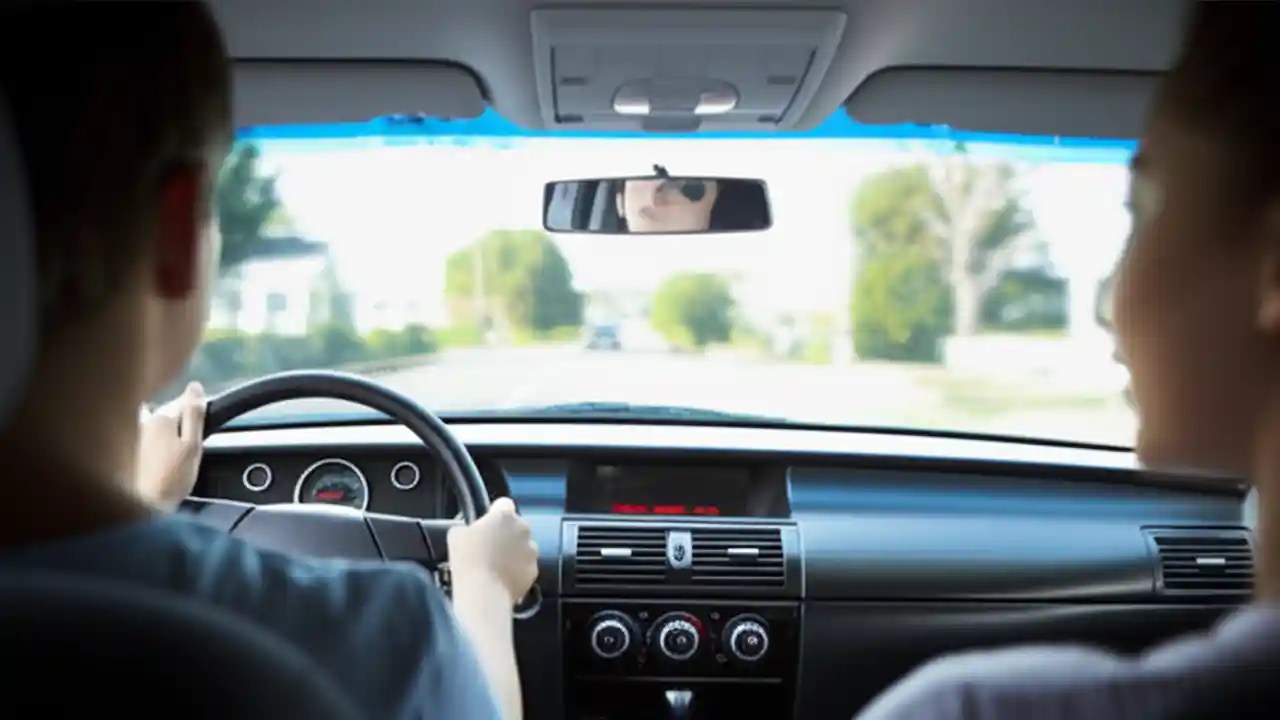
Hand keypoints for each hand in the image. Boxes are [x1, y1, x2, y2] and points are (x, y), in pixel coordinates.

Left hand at [135, 382, 206, 510]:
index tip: (198, 427)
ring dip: (151, 429)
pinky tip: (143, 460)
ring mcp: (124, 436)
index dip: (192, 412)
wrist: (137, 510)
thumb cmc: (170, 480)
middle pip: (159, 412)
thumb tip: (195, 387)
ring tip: (161, 453)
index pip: (181, 403)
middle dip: (170, 419)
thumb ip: (194, 415)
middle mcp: (137, 420)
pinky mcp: (111, 451)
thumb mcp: (192, 447)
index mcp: (160, 417)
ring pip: (142, 423)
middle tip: (179, 444)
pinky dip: (135, 442)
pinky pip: (127, 436)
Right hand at [447, 497, 538, 604]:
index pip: (504, 504)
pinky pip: (525, 566)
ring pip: (522, 547)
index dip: (494, 513)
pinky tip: (501, 579)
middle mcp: (523, 529)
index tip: (486, 524)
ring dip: (512, 553)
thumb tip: (467, 531)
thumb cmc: (468, 560)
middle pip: (515, 526)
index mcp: (505, 515)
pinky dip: (517, 571)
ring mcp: (531, 550)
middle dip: (505, 534)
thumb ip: (466, 527)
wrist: (483, 592)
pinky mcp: (534, 570)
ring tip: (494, 566)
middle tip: (488, 548)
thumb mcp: (456, 535)